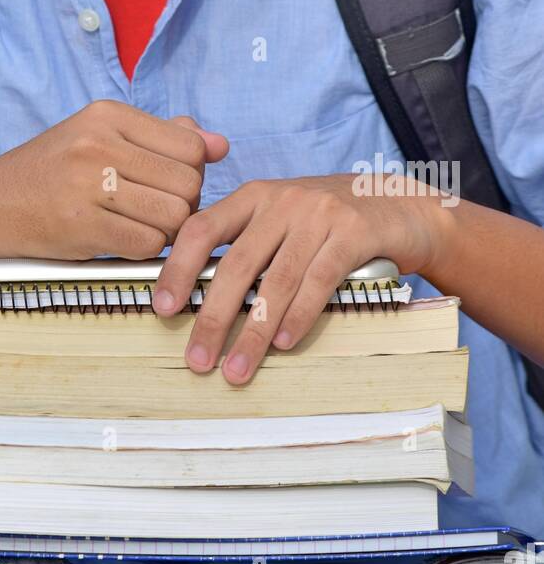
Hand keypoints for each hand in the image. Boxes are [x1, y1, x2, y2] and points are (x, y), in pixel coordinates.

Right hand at [0, 99, 228, 260]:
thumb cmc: (48, 174)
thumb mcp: (99, 138)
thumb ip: (161, 138)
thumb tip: (221, 144)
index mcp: (107, 114)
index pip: (191, 147)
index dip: (192, 174)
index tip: (167, 186)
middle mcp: (99, 142)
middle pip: (189, 184)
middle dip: (184, 206)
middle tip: (154, 212)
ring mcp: (88, 184)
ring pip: (175, 217)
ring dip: (166, 232)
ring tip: (138, 227)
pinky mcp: (80, 226)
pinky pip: (148, 245)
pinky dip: (145, 251)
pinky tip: (121, 243)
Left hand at [150, 174, 448, 383]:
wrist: (400, 204)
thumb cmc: (329, 219)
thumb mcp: (283, 215)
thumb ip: (246, 241)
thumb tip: (197, 294)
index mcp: (254, 195)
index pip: (202, 228)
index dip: (178, 268)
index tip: (163, 309)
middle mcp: (282, 200)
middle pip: (236, 264)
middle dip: (213, 317)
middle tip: (197, 359)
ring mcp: (319, 214)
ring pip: (276, 280)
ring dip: (254, 332)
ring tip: (237, 368)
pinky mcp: (354, 233)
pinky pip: (319, 280)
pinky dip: (299, 316)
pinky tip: (285, 344)